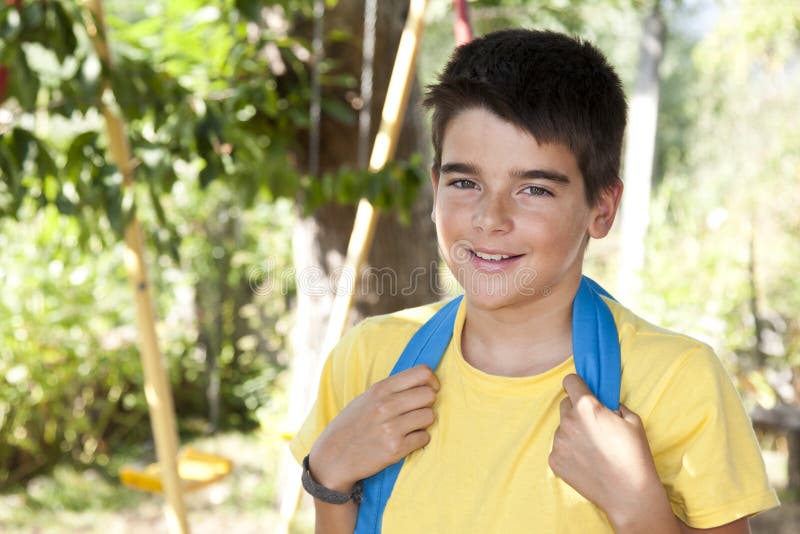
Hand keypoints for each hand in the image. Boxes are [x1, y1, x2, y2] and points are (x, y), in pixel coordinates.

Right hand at [308, 365, 438, 492]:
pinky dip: (419, 440)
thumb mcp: (366, 398)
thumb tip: (424, 381)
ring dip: (424, 423)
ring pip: (429, 416)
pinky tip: (406, 440)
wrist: (333, 457)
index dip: (432, 381)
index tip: (430, 389)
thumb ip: (391, 389)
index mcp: (380, 389)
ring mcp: (391, 428)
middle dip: (428, 403)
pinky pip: (424, 438)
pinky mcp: (395, 448)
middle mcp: (386, 406)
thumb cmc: (352, 425)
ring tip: (410, 427)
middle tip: (418, 411)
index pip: (422, 373)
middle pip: (429, 394)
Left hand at [549, 374, 674, 530]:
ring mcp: (558, 442)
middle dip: (576, 409)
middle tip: (594, 425)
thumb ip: (613, 404)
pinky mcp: (554, 460)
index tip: (583, 392)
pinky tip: (586, 462)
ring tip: (593, 448)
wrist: (628, 494)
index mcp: (585, 407)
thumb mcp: (632, 420)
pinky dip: (569, 451)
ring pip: (562, 427)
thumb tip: (604, 402)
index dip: (578, 385)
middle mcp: (567, 421)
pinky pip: (559, 447)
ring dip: (573, 431)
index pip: (570, 381)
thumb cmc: (634, 455)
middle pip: (565, 404)